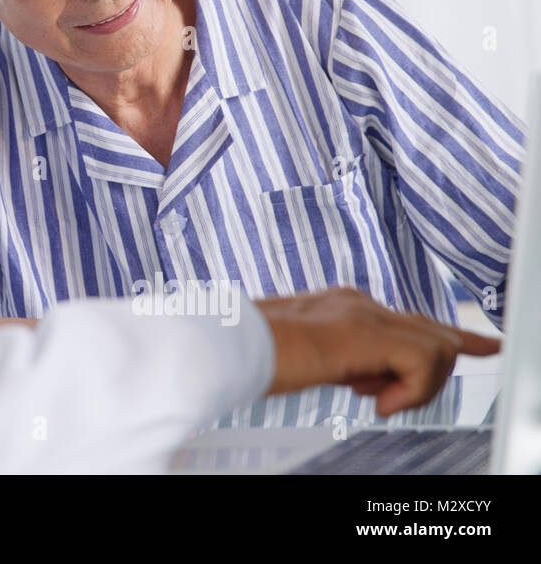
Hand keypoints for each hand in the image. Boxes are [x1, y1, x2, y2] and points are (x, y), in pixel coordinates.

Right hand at [255, 287, 499, 415]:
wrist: (227, 341)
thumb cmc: (250, 351)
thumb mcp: (307, 357)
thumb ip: (342, 360)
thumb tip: (366, 380)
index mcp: (342, 306)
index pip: (406, 319)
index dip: (447, 334)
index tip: (477, 342)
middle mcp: (358, 303)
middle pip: (432, 329)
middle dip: (452, 354)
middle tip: (454, 365)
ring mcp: (364, 313)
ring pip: (436, 346)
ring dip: (416, 386)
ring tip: (374, 400)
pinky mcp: (366, 333)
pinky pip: (422, 362)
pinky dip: (409, 391)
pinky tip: (376, 402)